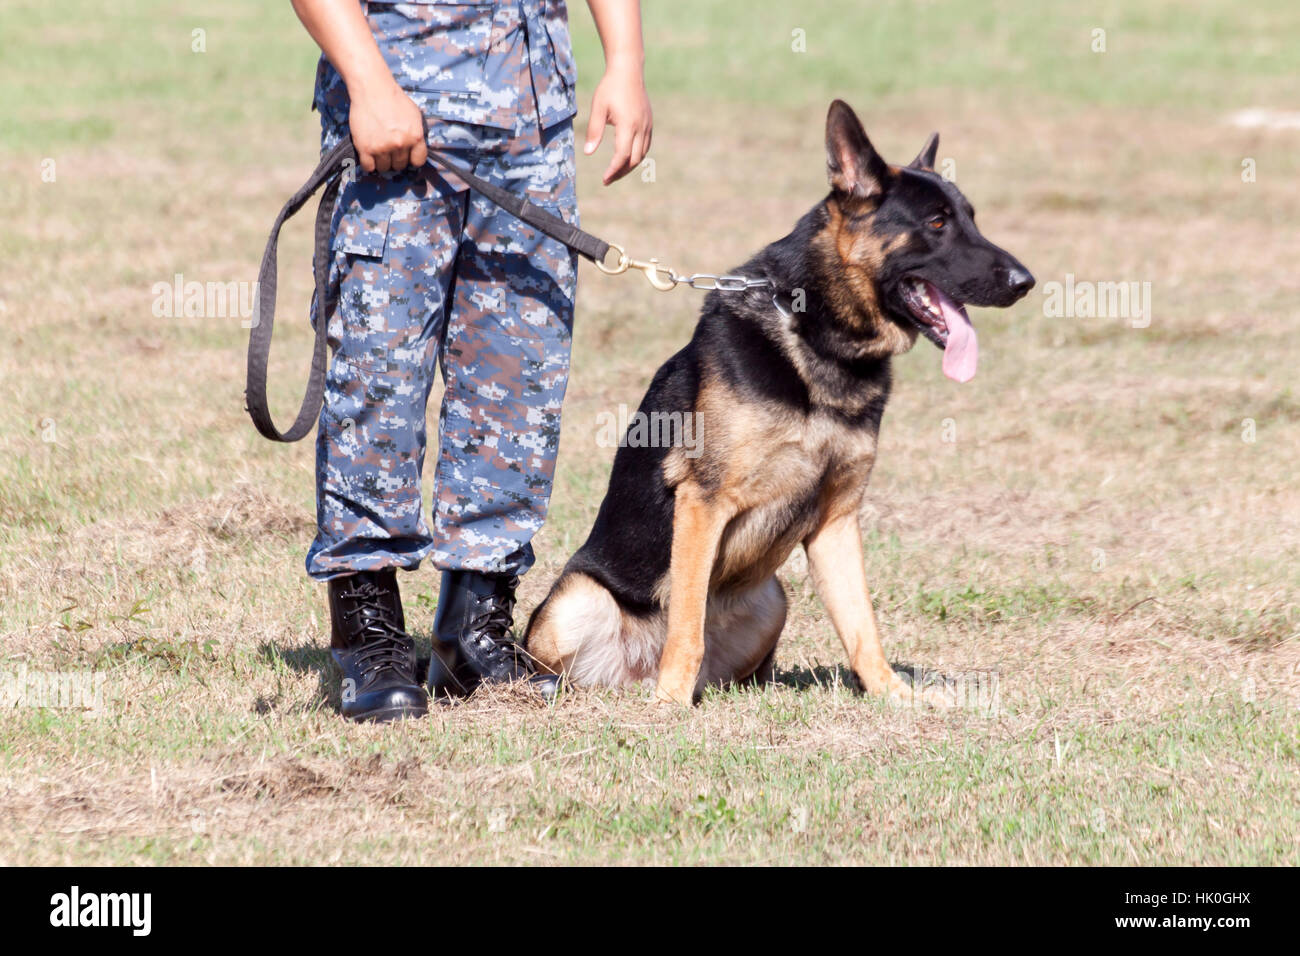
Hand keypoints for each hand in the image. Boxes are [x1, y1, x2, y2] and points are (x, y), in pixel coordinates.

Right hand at [347, 80, 427, 172]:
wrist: (372, 89)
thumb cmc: (393, 99)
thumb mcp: (414, 115)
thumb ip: (417, 134)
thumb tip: (417, 149)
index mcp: (415, 137)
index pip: (418, 161)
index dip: (411, 159)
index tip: (406, 156)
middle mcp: (400, 144)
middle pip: (400, 165)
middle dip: (396, 159)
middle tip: (389, 150)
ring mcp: (382, 147)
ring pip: (385, 168)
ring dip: (382, 162)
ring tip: (379, 151)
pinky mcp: (365, 148)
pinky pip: (368, 167)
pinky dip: (369, 164)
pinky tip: (369, 156)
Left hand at [584, 62, 652, 184]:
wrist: (628, 70)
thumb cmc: (610, 88)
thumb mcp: (598, 108)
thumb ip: (594, 131)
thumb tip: (588, 153)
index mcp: (628, 125)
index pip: (622, 155)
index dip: (613, 170)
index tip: (604, 179)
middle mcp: (641, 127)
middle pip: (634, 160)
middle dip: (621, 172)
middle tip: (608, 179)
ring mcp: (647, 125)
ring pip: (642, 155)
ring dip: (629, 166)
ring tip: (616, 171)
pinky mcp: (649, 123)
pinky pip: (645, 146)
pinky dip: (636, 156)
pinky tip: (626, 158)